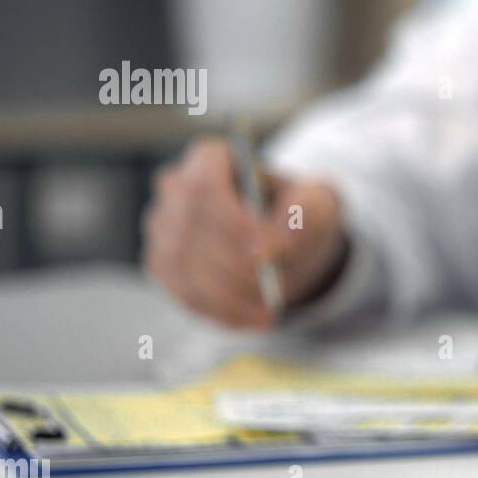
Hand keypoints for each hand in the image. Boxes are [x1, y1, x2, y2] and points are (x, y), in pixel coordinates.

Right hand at [143, 138, 348, 327]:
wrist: (285, 237)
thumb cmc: (297, 210)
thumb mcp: (315, 203)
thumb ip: (300, 217)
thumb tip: (265, 253)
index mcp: (209, 158)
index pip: (202, 187)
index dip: (230, 224)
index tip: (264, 256)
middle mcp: (175, 187)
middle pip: (190, 231)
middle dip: (233, 268)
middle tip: (272, 291)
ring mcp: (162, 227)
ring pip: (182, 267)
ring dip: (227, 297)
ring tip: (267, 312)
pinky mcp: (162, 264)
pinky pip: (181, 293)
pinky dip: (218, 312)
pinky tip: (250, 319)